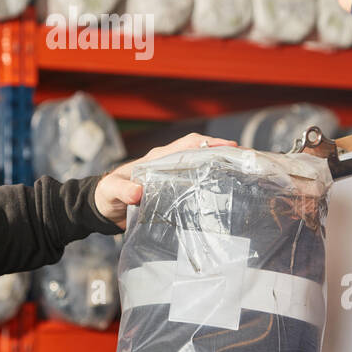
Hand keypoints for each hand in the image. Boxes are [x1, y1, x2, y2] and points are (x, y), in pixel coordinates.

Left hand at [92, 133, 236, 226]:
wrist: (102, 209)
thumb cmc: (106, 197)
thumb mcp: (110, 192)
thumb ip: (122, 191)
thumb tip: (138, 193)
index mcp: (157, 158)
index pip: (188, 144)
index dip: (209, 143)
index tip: (230, 146)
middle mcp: (167, 163)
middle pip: (201, 151)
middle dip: (224, 152)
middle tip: (249, 158)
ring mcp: (171, 176)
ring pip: (201, 165)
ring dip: (221, 165)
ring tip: (246, 172)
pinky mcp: (172, 190)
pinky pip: (196, 181)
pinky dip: (212, 181)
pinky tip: (227, 190)